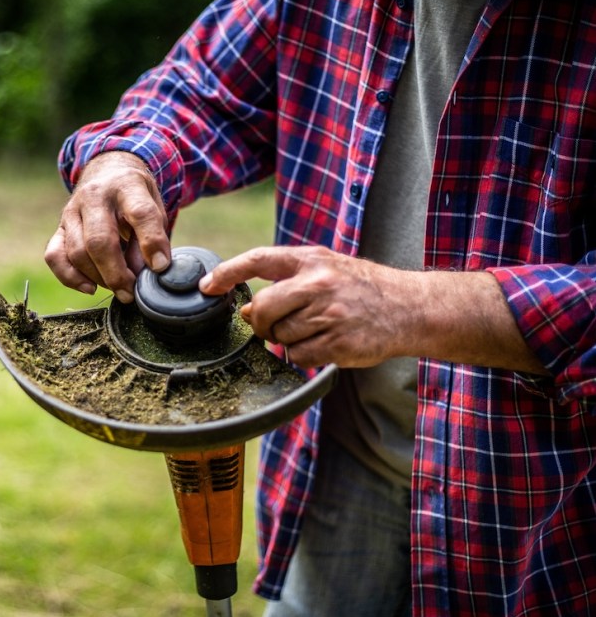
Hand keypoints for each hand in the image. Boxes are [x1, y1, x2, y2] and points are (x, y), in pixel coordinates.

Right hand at [45, 152, 170, 302]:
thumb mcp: (154, 207)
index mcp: (127, 185)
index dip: (151, 243)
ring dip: (98, 278)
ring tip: (118, 287)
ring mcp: (72, 210)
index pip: (139, 213)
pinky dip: (70, 277)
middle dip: (116, 274)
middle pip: (99, 241)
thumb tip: (140, 273)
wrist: (107, 174)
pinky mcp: (59, 227)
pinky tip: (90, 287)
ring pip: (77, 252)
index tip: (160, 267)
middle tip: (130, 292)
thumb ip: (152, 237)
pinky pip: (54, 256)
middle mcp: (95, 195)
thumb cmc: (136, 198)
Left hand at [199, 246, 410, 366]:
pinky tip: (323, 344)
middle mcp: (317, 284)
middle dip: (260, 323)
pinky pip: (298, 356)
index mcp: (310, 260)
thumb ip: (285, 284)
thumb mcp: (324, 271)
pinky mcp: (338, 343)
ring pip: (280, 337)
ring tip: (314, 329)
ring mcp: (328, 314)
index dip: (227, 272)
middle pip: (262, 309)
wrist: (409, 308)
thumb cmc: (361, 288)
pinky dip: (303, 356)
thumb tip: (245, 310)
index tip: (206, 286)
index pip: (258, 260)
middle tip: (273, 325)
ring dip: (287, 340)